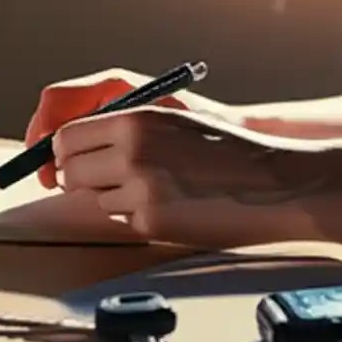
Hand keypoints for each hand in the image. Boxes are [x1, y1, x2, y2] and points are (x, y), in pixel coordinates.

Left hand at [50, 106, 340, 246]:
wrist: (275, 182)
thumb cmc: (225, 149)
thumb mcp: (171, 121)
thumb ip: (123, 129)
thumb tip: (71, 149)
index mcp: (135, 119)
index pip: (66, 136)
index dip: (65, 151)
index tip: (71, 159)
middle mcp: (132, 151)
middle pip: (69, 171)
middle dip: (78, 178)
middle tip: (102, 179)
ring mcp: (141, 189)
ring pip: (95, 199)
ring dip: (113, 197)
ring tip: (153, 189)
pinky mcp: (152, 222)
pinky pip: (122, 220)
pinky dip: (137, 216)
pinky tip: (170, 206)